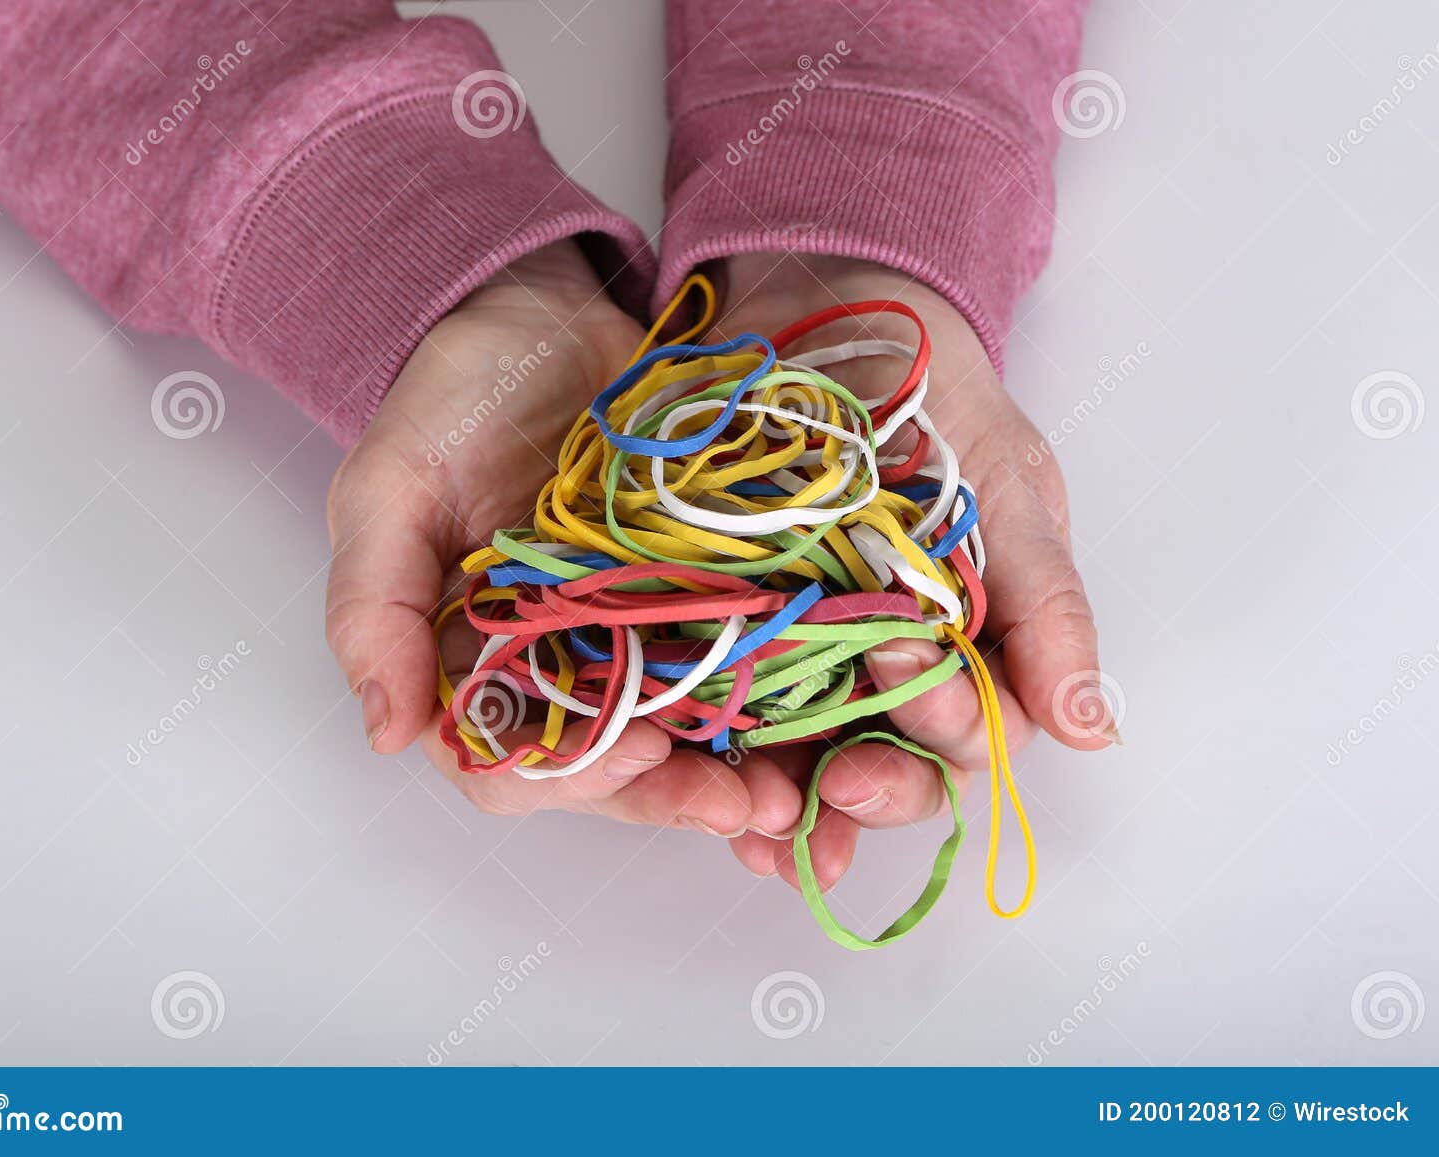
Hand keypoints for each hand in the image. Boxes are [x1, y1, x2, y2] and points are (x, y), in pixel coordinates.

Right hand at [325, 241, 804, 838]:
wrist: (540, 316)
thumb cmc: (451, 400)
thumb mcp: (388, 490)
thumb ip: (375, 606)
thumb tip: (385, 732)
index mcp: (476, 664)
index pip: (512, 763)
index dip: (574, 774)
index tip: (637, 751)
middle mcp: (559, 668)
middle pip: (616, 767)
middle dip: (677, 795)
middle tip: (743, 806)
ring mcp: (637, 634)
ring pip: (690, 733)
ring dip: (740, 770)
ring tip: (794, 789)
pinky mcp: (705, 592)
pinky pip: (745, 660)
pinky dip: (783, 697)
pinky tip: (831, 712)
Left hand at [699, 254, 1112, 893]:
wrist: (823, 303)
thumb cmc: (934, 392)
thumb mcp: (1005, 485)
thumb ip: (1044, 604)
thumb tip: (1095, 728)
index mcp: (970, 634)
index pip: (969, 727)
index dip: (939, 737)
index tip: (893, 694)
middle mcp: (886, 654)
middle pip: (885, 757)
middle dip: (865, 788)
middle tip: (831, 790)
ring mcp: (802, 641)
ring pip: (801, 750)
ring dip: (786, 802)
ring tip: (759, 833)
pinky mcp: (725, 617)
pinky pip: (721, 701)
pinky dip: (713, 753)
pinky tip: (695, 788)